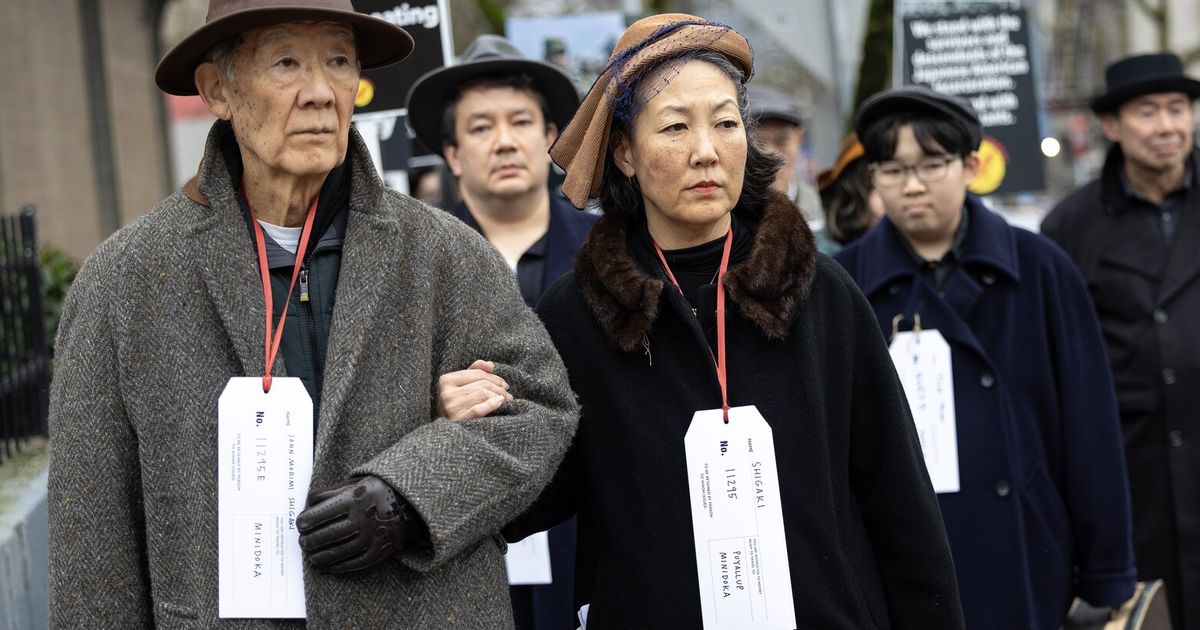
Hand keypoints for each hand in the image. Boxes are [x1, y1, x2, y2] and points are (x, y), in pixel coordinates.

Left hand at [296, 475, 425, 573]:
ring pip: (339, 552)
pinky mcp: (381, 551)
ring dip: (321, 557)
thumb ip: (332, 491)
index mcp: (355, 498)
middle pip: (327, 535)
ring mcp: (373, 536)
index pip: (320, 514)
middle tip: (303, 543)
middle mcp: (364, 518)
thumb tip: (308, 503)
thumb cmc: (379, 490)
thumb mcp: (357, 482)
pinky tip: (328, 567)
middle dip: (310, 541)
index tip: (301, 525)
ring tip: (312, 557)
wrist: (414, 503)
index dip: (305, 521)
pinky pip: (355, 562)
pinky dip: (338, 566)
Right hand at [436, 359, 511, 420]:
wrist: (446, 434)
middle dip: (498, 387)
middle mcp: (446, 393)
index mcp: (446, 380)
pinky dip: (491, 404)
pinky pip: (478, 409)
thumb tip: (490, 365)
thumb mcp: (460, 386)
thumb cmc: (455, 406)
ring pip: (482, 394)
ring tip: (506, 400)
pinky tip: (500, 402)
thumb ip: (474, 372)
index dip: (493, 377)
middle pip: (481, 384)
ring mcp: (451, 407)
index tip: (503, 383)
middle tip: (507, 393)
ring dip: (498, 395)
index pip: (476, 373)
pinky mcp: (458, 420)